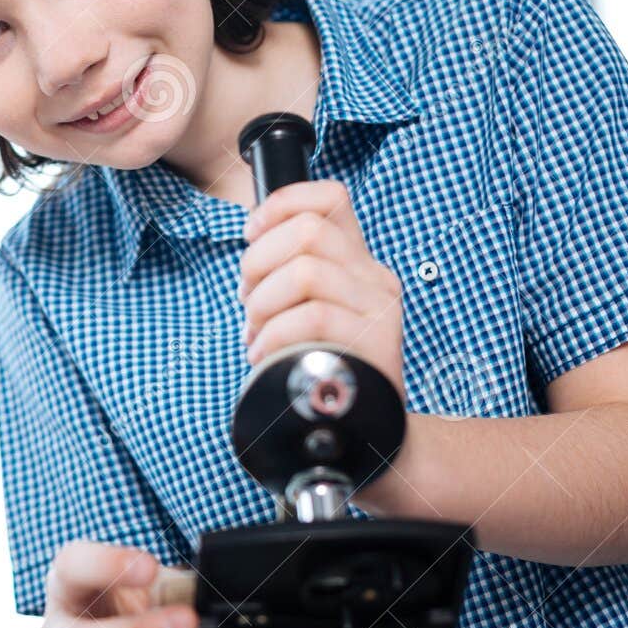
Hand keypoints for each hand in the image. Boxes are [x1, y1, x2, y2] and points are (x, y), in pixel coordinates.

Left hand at [236, 179, 404, 399]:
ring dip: (262, 304)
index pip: (329, 198)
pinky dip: (274, 336)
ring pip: (306, 272)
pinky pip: (312, 318)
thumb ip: (288, 273)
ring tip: (256, 332)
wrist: (367, 429)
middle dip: (257, 262)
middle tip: (247, 299)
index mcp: (356, 261)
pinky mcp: (378, 343)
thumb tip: (252, 242)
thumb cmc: (322, 366)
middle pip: (308, 230)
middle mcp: (374, 277)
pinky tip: (264, 355)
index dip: (281, 204)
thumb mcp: (306, 309)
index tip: (250, 233)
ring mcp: (380, 309)